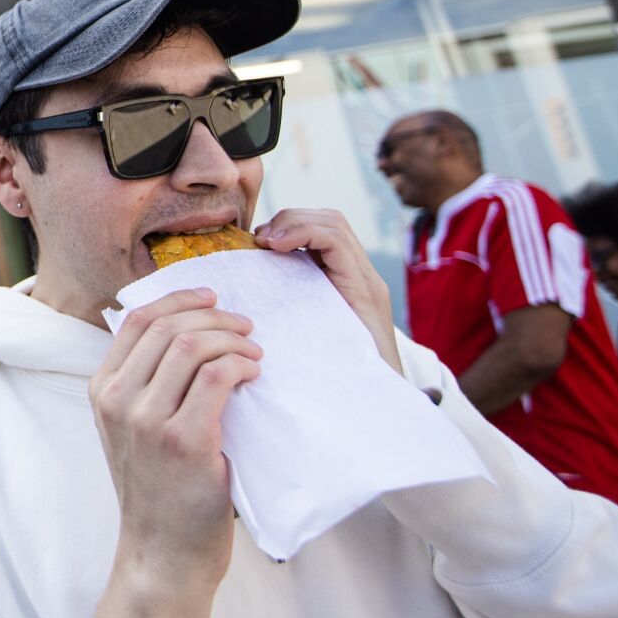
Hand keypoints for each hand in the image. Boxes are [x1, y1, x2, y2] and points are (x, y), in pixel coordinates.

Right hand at [89, 288, 261, 592]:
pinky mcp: (185, 441)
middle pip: (169, 325)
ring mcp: (148, 421)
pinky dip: (241, 366)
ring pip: (194, 345)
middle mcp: (118, 400)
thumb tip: (183, 331)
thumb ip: (143, 385)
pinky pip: (218, 378)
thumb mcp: (130, 430)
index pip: (138, 319)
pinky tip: (254, 375)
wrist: (162, 553)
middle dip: (214, 315)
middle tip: (244, 326)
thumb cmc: (157, 489)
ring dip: (233, 339)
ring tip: (254, 351)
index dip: (179, 298)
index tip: (212, 297)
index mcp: (102, 390)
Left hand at [254, 209, 400, 372]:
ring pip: (334, 223)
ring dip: (293, 223)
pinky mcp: (365, 291)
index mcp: (347, 280)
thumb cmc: (330, 371)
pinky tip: (278, 247)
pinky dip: (303, 234)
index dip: (290, 223)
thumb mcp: (303, 328)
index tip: (260, 241)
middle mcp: (361, 275)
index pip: (325, 228)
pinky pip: (336, 242)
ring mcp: (366, 281)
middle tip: (260, 239)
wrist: (370, 399)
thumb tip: (247, 292)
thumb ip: (290, 303)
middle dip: (290, 218)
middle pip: (329, 219)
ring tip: (267, 241)